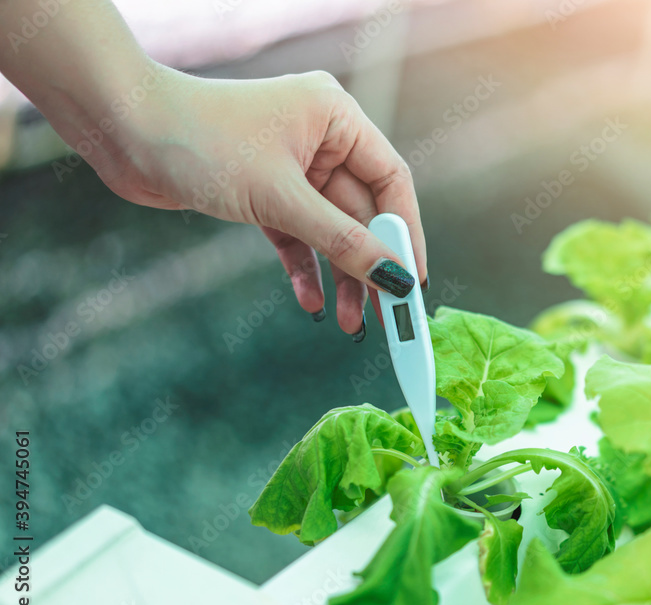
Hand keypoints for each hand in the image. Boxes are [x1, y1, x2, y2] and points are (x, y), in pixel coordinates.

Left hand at [99, 64, 424, 336]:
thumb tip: (393, 278)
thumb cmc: (201, 139)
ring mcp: (292, 167)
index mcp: (337, 118)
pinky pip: (296, 235)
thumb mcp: (281, 197)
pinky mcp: (264, 192)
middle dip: (368, 267)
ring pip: (329, 230)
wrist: (121, 131)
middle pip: (361, 213)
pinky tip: (310, 302)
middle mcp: (320, 139)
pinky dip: (303, 267)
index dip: (406, 235)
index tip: (413, 283)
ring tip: (348, 323)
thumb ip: (342, 240)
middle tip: (384, 317)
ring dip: (338, 276)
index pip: (391, 182)